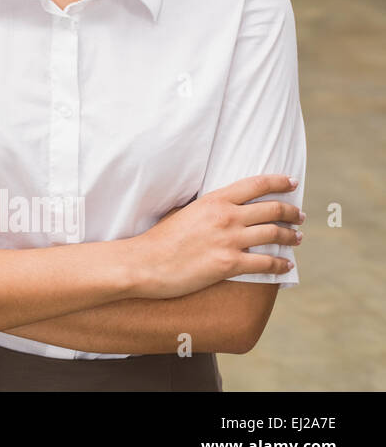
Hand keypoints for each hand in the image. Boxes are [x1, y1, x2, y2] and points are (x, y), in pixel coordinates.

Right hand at [126, 173, 303, 298]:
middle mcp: (226, 217)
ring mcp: (229, 240)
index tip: (292, 182)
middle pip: (272, 209)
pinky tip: (287, 265)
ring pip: (274, 234)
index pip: (255, 184)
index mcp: (214, 200)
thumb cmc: (160, 238)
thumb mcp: (183, 211)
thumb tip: (225, 208)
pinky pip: (266, 263)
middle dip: (291, 212)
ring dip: (291, 236)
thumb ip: (207, 208)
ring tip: (297, 238)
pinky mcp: (230, 264)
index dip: (278, 182)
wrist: (146, 263)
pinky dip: (281, 264)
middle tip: (299, 216)